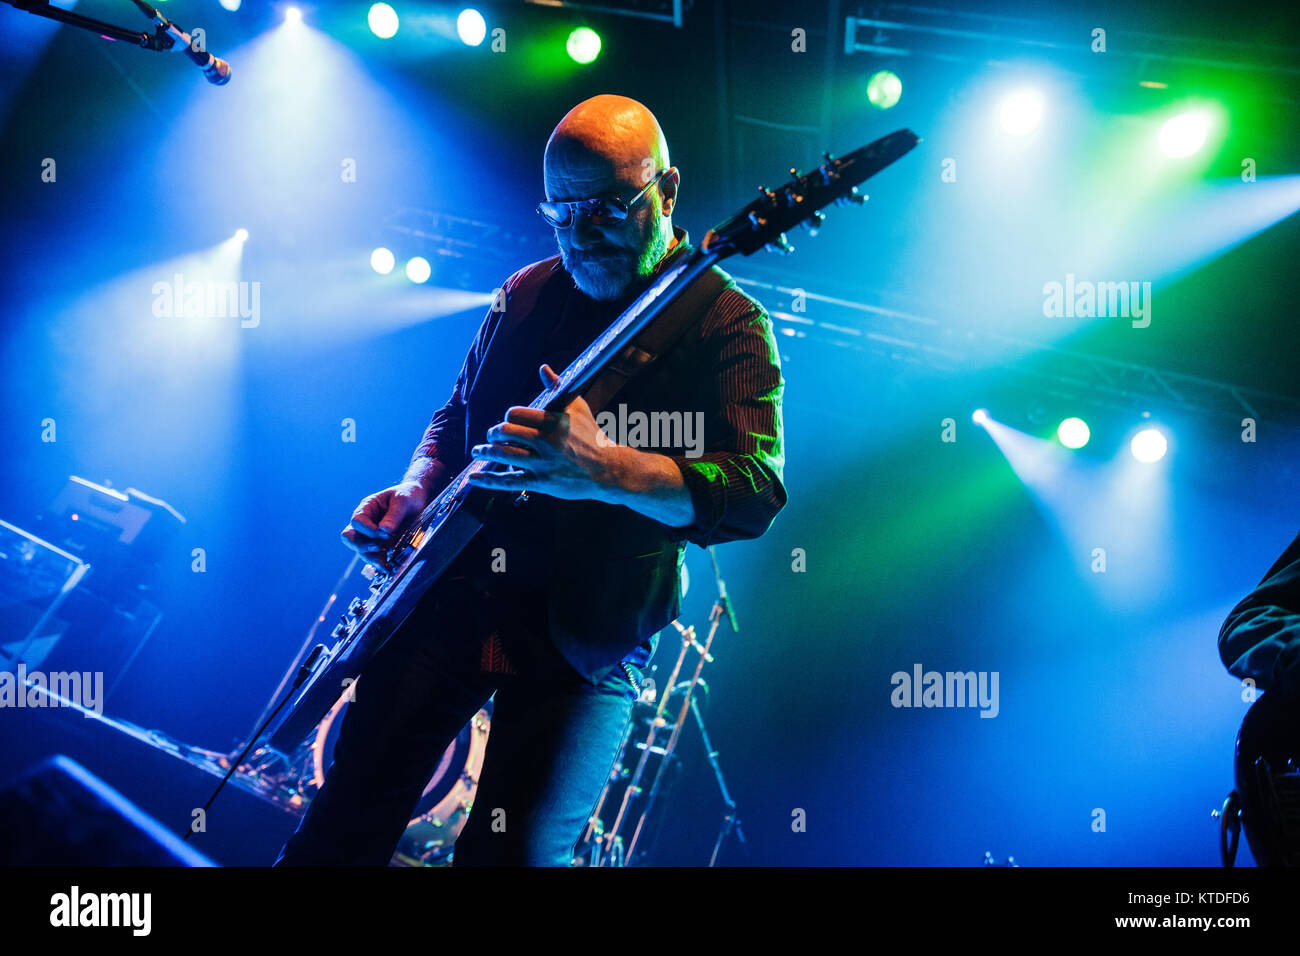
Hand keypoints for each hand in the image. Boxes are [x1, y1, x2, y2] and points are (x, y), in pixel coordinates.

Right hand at [341, 480, 427, 569]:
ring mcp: (371, 536)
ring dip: (372, 558)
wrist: (417, 501)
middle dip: (363, 545)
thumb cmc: (407, 495)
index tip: (384, 534)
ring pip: (361, 551)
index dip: (368, 530)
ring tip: (386, 563)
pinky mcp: (381, 545)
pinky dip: (380, 563)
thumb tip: (384, 530)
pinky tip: (389, 568)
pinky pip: (374, 557)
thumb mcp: (402, 500)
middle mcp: (365, 523)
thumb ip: (394, 515)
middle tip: (382, 547)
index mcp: (366, 508)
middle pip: (350, 538)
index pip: (357, 522)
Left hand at [467, 364, 617, 500]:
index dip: (508, 417)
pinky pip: (509, 480)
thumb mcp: (577, 407)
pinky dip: (489, 479)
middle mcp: (546, 441)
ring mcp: (543, 463)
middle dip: (494, 433)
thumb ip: (556, 387)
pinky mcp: (542, 482)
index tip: (507, 421)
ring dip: (485, 451)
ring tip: (477, 450)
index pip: (516, 415)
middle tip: (491, 435)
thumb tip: (543, 368)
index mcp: (553, 420)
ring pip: (504, 455)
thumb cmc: (592, 435)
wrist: (608, 468)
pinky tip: (474, 477)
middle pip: (506, 433)